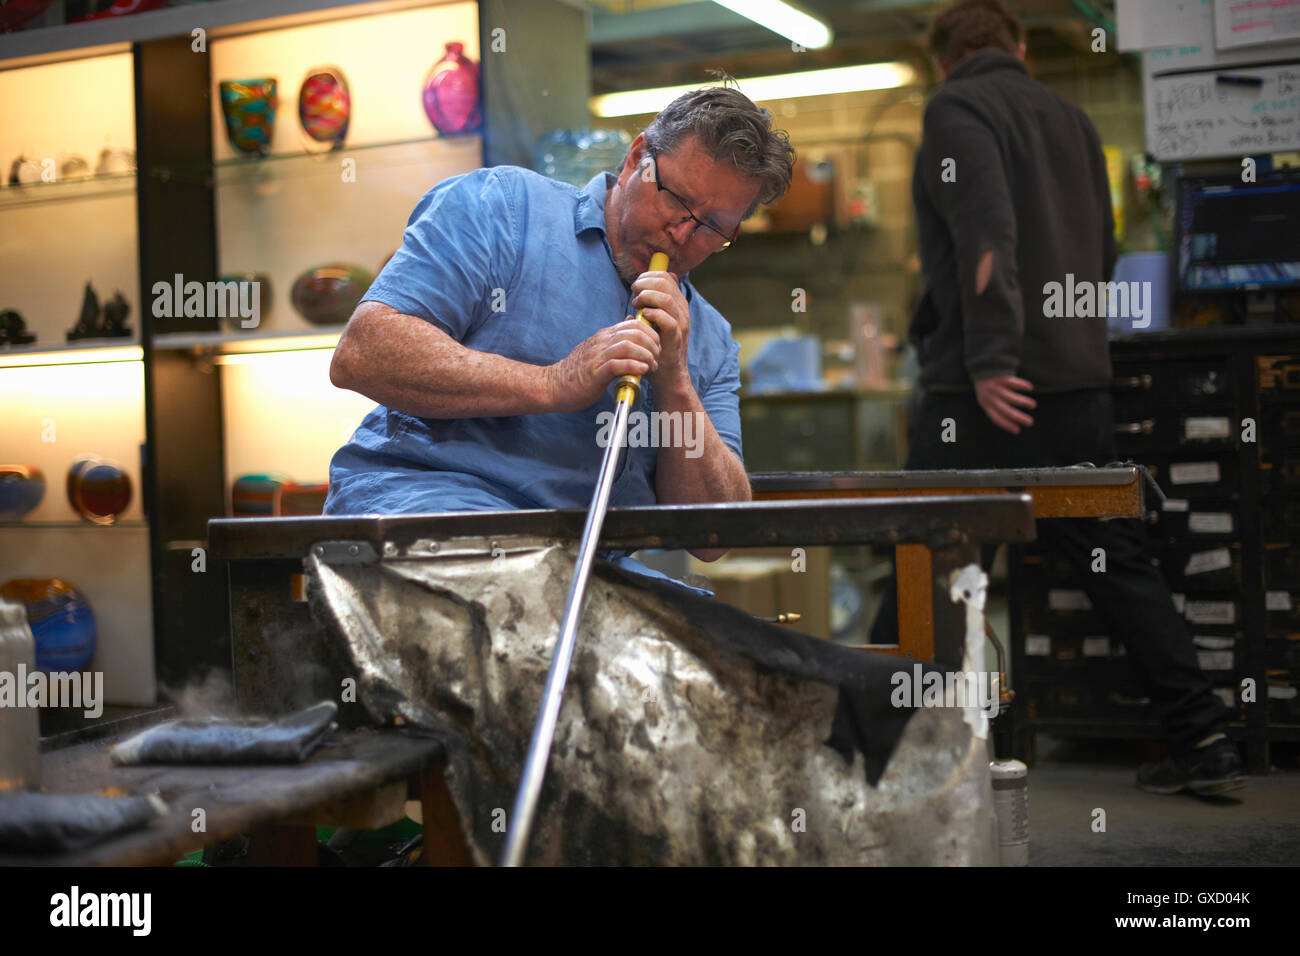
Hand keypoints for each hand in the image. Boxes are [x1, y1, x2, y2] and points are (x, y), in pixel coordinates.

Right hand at [545, 317, 660, 412]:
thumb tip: (631, 322)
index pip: (633, 324)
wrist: (552, 385)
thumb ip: (615, 338)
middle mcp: (601, 342)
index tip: (656, 348)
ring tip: (652, 366)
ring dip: (646, 355)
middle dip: (652, 344)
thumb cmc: (577, 372)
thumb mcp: (597, 350)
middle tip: (657, 358)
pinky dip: (633, 365)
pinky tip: (642, 370)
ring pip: (628, 346)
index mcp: (604, 336)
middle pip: (634, 332)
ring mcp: (597, 356)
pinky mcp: (594, 372)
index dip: (650, 334)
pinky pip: (617, 364)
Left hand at [630, 269, 690, 392]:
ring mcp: (681, 323)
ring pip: (666, 298)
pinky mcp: (675, 337)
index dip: (649, 275)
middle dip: (645, 283)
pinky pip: (666, 319)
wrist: (667, 373)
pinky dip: (652, 314)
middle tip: (634, 293)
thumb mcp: (654, 321)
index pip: (667, 276)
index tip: (636, 286)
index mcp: (677, 303)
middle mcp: (682, 310)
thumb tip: (637, 292)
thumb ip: (650, 306)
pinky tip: (643, 317)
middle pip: (666, 281)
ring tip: (636, 304)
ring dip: (646, 296)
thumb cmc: (657, 346)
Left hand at [974, 375, 1035, 433]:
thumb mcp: (987, 400)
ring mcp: (995, 388)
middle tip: (1030, 422)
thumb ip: (997, 408)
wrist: (981, 369)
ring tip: (1033, 405)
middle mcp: (990, 398)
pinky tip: (1030, 388)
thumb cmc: (988, 389)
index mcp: (986, 405)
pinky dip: (1021, 385)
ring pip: (1010, 397)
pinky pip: (1012, 382)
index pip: (996, 418)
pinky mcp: (1000, 378)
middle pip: (1005, 410)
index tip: (1018, 430)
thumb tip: (1014, 421)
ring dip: (1023, 402)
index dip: (1006, 425)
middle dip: (1018, 417)